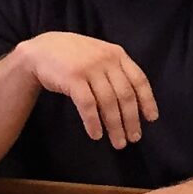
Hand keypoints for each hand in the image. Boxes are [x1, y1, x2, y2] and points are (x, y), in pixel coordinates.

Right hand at [13, 32, 158, 148]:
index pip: (139, 79)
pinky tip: (96, 134)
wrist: (41, 50)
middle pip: (125, 95)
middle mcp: (105, 59)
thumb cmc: (73, 57)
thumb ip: (115, 71)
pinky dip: (93, 122)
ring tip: (118, 143)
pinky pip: (88, 105)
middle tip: (134, 138)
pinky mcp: (73, 78)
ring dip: (115, 126)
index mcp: (116, 54)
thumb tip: (133, 105)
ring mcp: (89, 68)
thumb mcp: (99, 56)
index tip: (151, 119)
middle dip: (131, 120)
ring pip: (108, 102)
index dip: (147, 101)